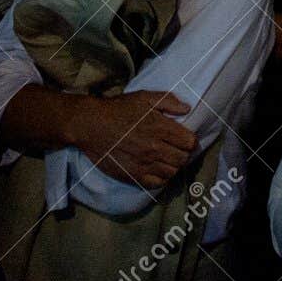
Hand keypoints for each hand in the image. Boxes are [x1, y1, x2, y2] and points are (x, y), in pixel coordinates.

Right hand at [71, 90, 197, 188]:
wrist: (91, 125)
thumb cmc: (118, 109)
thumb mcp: (144, 96)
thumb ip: (168, 101)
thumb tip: (187, 108)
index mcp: (159, 127)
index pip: (189, 142)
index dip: (190, 140)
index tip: (185, 138)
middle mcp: (154, 148)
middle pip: (183, 159)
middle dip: (183, 153)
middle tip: (176, 149)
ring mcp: (143, 164)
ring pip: (172, 172)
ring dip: (173, 166)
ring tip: (167, 159)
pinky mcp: (133, 175)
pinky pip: (157, 183)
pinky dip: (162, 178)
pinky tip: (158, 169)